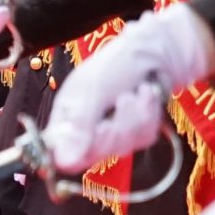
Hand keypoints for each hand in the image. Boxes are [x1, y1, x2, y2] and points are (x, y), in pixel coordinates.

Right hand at [42, 6, 214, 175]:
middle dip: (118, 127)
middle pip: (95, 154)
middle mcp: (85, 129)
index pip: (59, 155)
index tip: (98, 132)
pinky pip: (142, 139)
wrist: (156, 52)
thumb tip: (62, 162)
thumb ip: (79, 126)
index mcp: (66, 117)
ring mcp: (111, 132)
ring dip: (137, 117)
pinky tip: (147, 96)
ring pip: (123, 147)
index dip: (76, 153)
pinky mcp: (135, 133)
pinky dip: (149, 116)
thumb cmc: (116, 63)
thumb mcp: (93, 90)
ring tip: (139, 91)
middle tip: (125, 99)